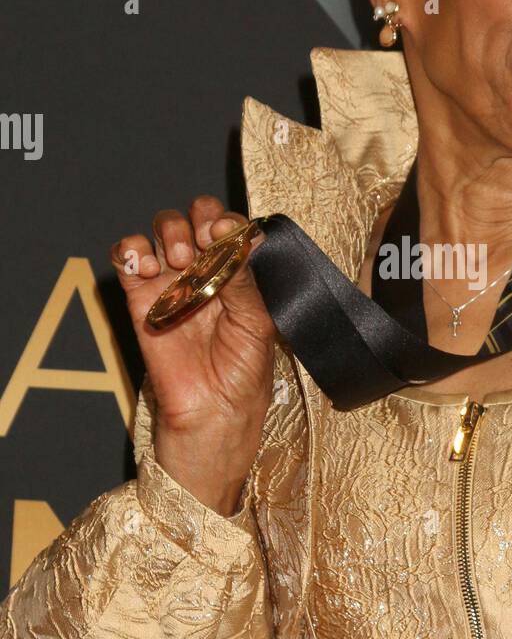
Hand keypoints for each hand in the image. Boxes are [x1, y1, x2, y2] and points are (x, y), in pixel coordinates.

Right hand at [111, 196, 275, 514]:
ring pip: (162, 232)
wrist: (211, 418)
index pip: (230, 228)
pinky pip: (128, 258)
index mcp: (239, 276)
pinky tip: (145, 266)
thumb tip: (240, 237)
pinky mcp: (140, 299)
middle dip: (198, 222)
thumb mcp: (258, 324)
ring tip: (181, 262)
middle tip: (203, 247)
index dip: (226, 221)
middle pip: (194, 220)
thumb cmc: (243, 377)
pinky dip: (131, 249)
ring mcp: (172, 284)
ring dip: (170, 233)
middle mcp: (206, 275)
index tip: (225, 233)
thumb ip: (246, 280)